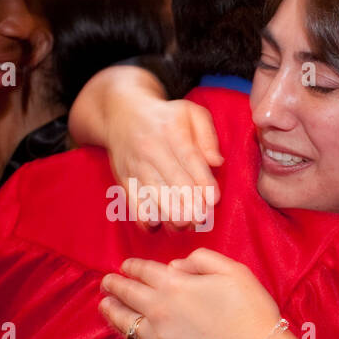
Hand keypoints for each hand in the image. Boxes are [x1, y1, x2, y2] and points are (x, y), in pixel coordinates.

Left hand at [96, 248, 281, 338]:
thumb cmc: (252, 313)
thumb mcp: (234, 271)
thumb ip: (202, 259)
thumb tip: (175, 265)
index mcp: (175, 284)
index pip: (144, 270)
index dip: (131, 266)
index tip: (124, 266)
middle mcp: (158, 309)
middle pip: (127, 293)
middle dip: (114, 285)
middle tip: (106, 283)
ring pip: (122, 322)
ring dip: (109, 311)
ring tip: (103, 306)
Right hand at [101, 69, 223, 229]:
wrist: (122, 113)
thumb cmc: (165, 116)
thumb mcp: (191, 112)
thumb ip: (207, 136)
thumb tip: (216, 162)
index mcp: (171, 131)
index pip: (189, 159)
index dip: (202, 181)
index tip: (213, 199)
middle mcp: (151, 148)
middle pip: (171, 180)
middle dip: (187, 203)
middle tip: (200, 219)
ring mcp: (135, 164)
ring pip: (152, 194)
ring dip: (168, 214)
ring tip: (183, 225)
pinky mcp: (124, 177)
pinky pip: (133, 200)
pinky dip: (144, 216)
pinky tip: (157, 225)